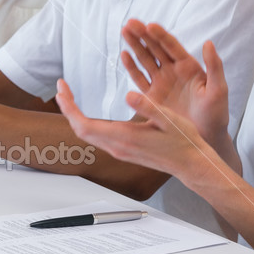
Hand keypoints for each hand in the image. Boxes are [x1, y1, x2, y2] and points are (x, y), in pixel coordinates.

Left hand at [55, 78, 208, 179]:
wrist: (191, 164)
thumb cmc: (183, 141)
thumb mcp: (169, 119)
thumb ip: (148, 106)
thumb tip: (128, 94)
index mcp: (125, 137)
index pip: (84, 124)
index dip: (69, 107)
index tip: (62, 89)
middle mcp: (118, 146)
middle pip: (80, 130)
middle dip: (67, 108)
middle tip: (62, 88)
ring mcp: (119, 151)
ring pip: (87, 135)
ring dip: (74, 116)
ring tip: (70, 97)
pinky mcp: (123, 151)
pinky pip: (96, 138)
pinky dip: (85, 123)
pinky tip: (87, 113)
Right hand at [120, 20, 229, 149]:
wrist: (205, 138)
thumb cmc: (216, 114)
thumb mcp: (219, 90)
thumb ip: (215, 67)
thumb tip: (209, 42)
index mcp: (189, 66)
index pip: (172, 46)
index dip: (161, 35)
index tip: (150, 25)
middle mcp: (173, 71)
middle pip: (155, 48)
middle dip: (143, 35)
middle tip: (131, 22)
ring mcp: (161, 82)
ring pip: (145, 59)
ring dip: (135, 45)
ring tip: (124, 31)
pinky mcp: (152, 96)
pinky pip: (140, 78)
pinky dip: (132, 67)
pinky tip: (124, 54)